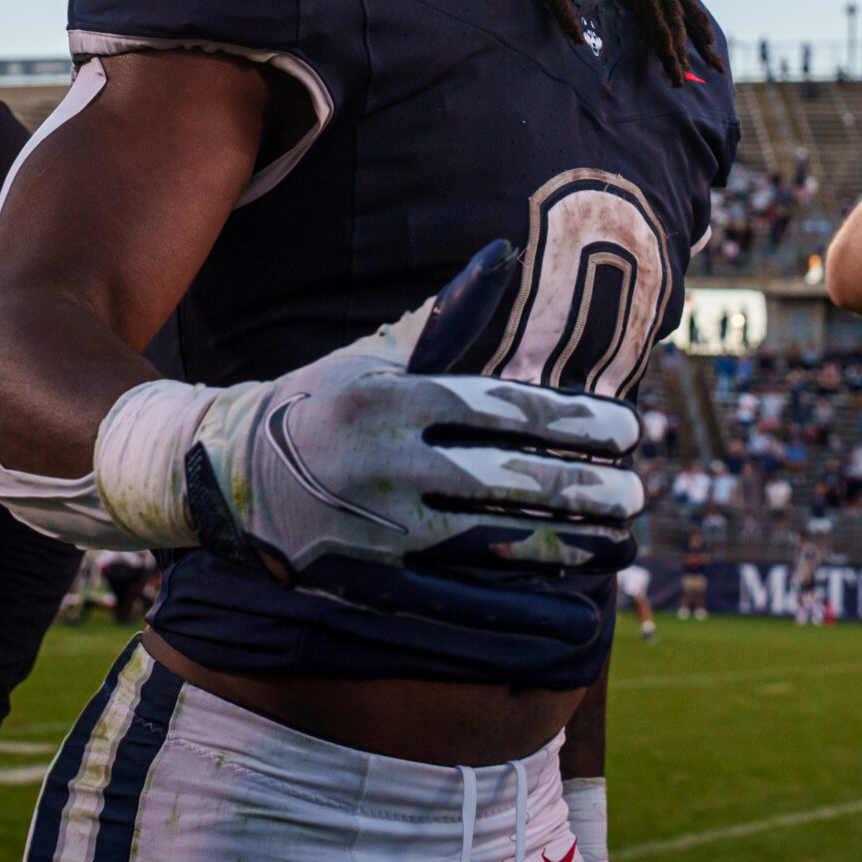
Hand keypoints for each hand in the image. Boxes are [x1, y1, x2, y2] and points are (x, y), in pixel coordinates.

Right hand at [178, 242, 645, 578]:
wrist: (225, 476)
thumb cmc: (320, 403)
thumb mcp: (376, 355)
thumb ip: (449, 315)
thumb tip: (507, 252)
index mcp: (393, 402)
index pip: (504, 411)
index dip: (575, 422)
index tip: (629, 428)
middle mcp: (385, 466)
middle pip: (507, 480)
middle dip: (583, 489)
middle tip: (636, 492)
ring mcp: (377, 532)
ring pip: (491, 544)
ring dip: (565, 546)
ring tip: (622, 542)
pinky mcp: (370, 585)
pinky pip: (458, 602)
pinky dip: (519, 609)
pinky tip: (572, 609)